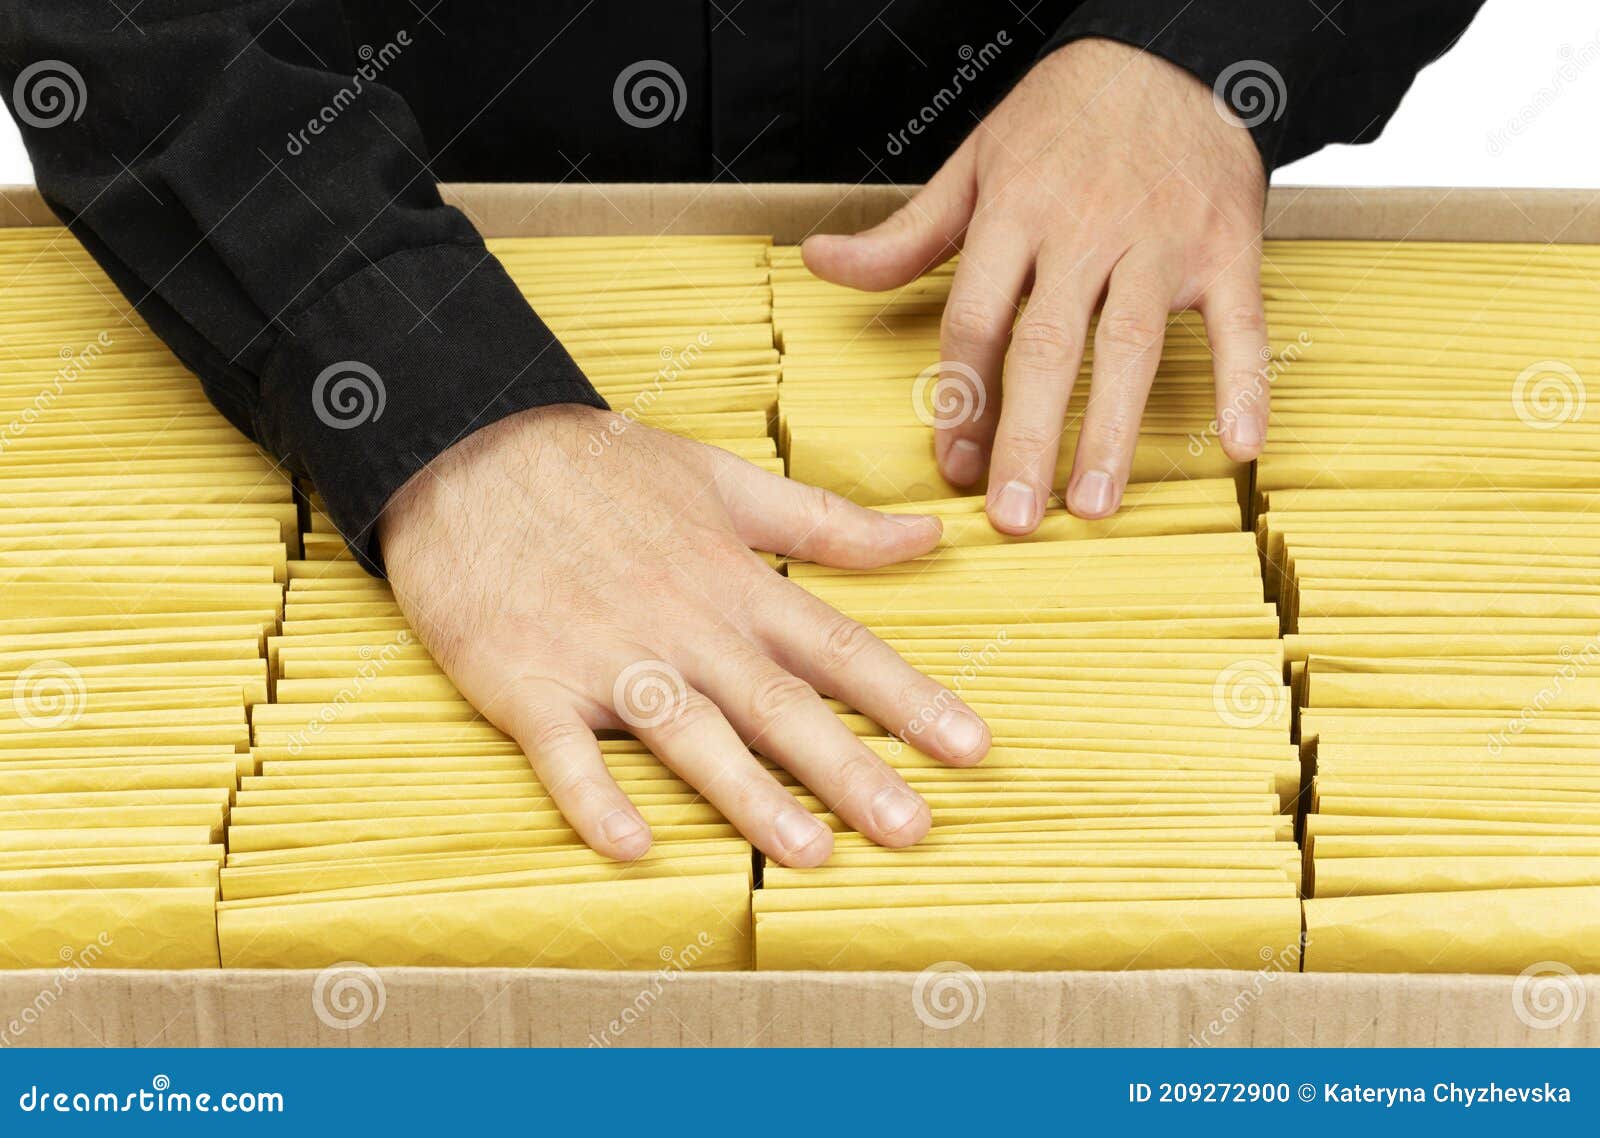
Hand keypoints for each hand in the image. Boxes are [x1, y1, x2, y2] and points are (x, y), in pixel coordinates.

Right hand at [378, 405, 990, 865]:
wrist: (468, 447)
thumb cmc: (601, 467)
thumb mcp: (724, 480)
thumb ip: (827, 521)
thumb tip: (929, 535)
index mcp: (734, 579)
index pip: (838, 647)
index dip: (909, 700)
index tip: (971, 749)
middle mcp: (683, 623)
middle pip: (779, 703)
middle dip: (851, 769)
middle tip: (912, 829)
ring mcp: (605, 654)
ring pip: (689, 732)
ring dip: (749, 793)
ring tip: (809, 852)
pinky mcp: (526, 681)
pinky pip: (564, 751)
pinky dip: (594, 797)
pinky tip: (632, 846)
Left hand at [803, 37, 1268, 532]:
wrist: (1167, 54)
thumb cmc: (1059, 124)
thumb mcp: (974, 166)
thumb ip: (905, 235)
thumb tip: (822, 263)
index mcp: (1014, 213)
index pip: (976, 320)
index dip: (961, 399)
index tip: (955, 467)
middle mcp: (1084, 229)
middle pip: (1046, 346)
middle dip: (1026, 436)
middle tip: (1013, 515)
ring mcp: (1160, 238)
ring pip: (1131, 343)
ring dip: (1112, 429)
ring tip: (1093, 504)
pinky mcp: (1226, 246)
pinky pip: (1239, 322)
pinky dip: (1243, 382)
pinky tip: (1239, 445)